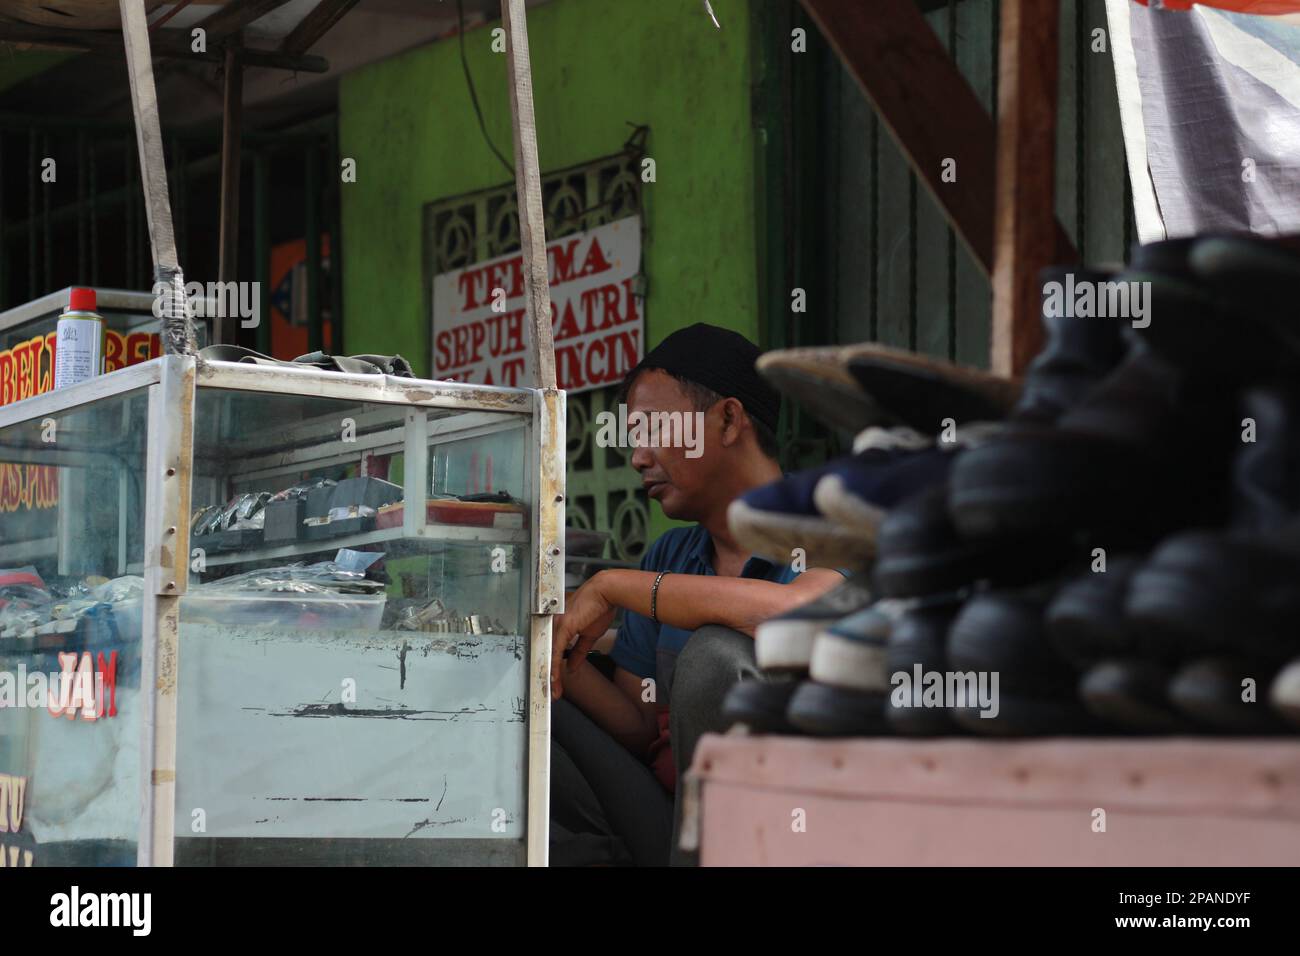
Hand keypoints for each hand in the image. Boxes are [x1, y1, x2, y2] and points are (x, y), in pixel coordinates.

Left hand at [550, 571, 616, 699]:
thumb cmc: (599, 607)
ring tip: (554, 691)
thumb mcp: (589, 635)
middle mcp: (553, 625)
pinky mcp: (563, 627)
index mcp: (559, 626)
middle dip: (550, 676)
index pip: (553, 652)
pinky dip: (554, 665)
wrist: (606, 592)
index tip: (557, 684)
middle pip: (548, 655)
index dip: (554, 669)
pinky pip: (555, 651)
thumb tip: (572, 666)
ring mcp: (556, 626)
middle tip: (552, 692)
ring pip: (550, 655)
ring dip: (552, 676)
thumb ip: (579, 651)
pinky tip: (555, 678)